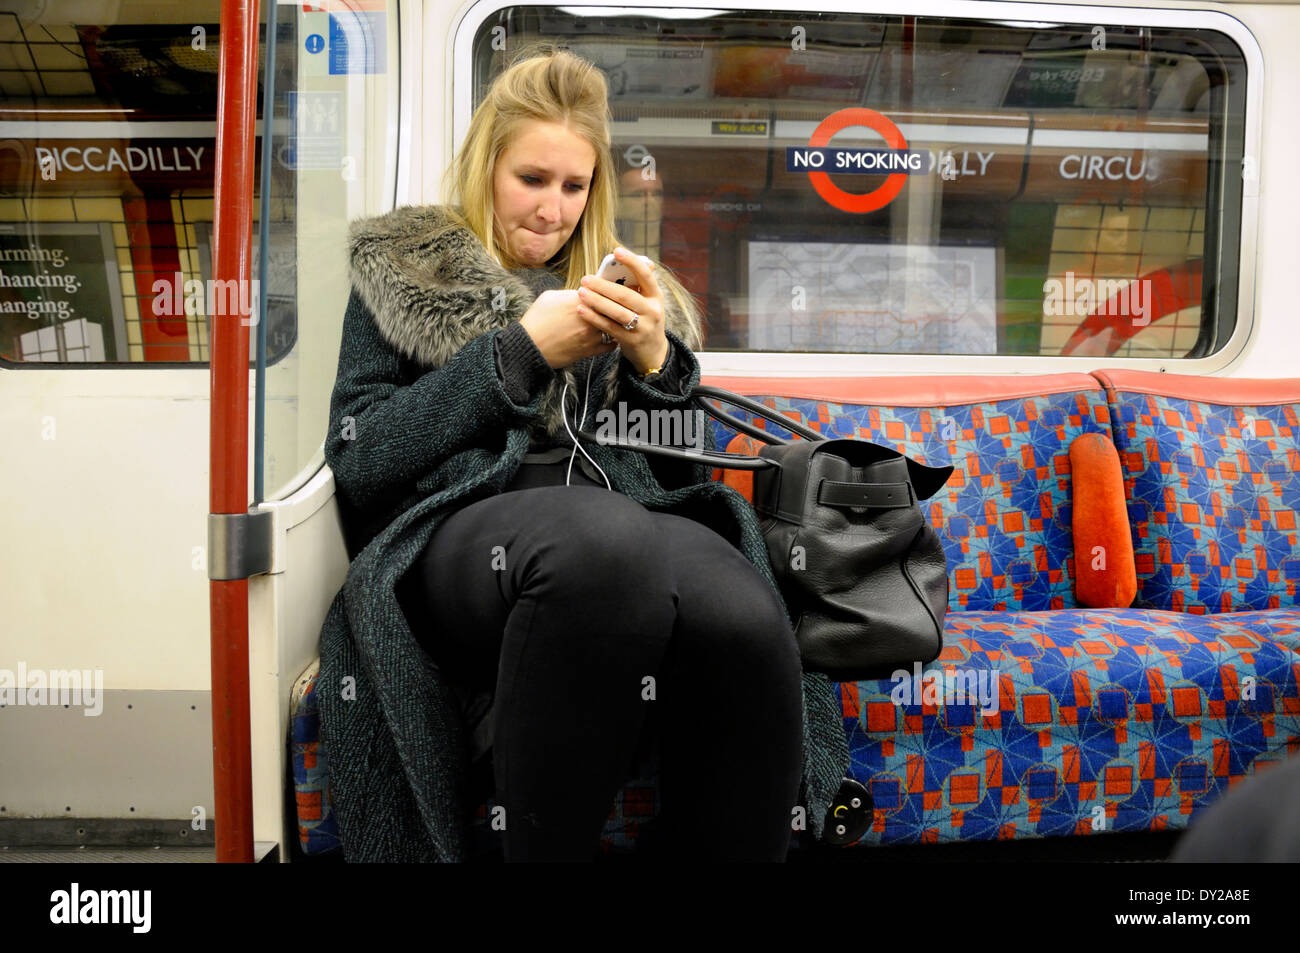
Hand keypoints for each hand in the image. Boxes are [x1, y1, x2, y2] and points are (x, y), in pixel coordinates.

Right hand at [517, 288, 618, 368]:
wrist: (529, 346)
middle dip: (617, 306)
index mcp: (579, 300)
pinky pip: (610, 345)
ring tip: (619, 320)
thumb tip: (581, 292)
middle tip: (621, 304)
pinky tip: (611, 336)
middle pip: (614, 308)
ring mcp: (591, 335)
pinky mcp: (589, 351)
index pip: (604, 290)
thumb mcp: (549, 297)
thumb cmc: (536, 320)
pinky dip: (612, 340)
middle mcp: (589, 317)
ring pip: (614, 327)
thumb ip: (569, 292)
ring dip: (616, 323)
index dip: (609, 289)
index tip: (611, 290)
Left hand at [576, 247, 668, 375]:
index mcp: (655, 296)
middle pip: (626, 295)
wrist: (653, 353)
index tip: (616, 251)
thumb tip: (615, 265)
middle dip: (604, 286)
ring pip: (617, 312)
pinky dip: (594, 318)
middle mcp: (652, 311)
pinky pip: (610, 327)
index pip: (646, 275)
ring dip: (597, 301)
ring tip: (581, 293)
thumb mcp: (646, 303)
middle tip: (585, 279)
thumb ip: (634, 287)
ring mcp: (643, 327)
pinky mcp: (631, 340)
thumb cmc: (644, 320)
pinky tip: (581, 310)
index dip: (632, 261)